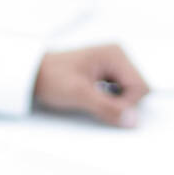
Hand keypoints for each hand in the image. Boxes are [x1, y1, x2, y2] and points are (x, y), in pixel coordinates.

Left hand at [32, 43, 149, 126]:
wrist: (33, 75)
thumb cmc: (52, 77)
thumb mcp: (79, 94)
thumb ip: (107, 108)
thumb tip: (132, 120)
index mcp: (115, 54)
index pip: (141, 86)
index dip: (127, 104)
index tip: (105, 108)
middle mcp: (117, 57)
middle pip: (137, 90)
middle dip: (121, 102)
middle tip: (95, 101)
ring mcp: (113, 65)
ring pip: (129, 93)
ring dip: (114, 102)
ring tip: (92, 97)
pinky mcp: (107, 74)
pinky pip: (120, 93)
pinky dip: (109, 100)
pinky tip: (93, 97)